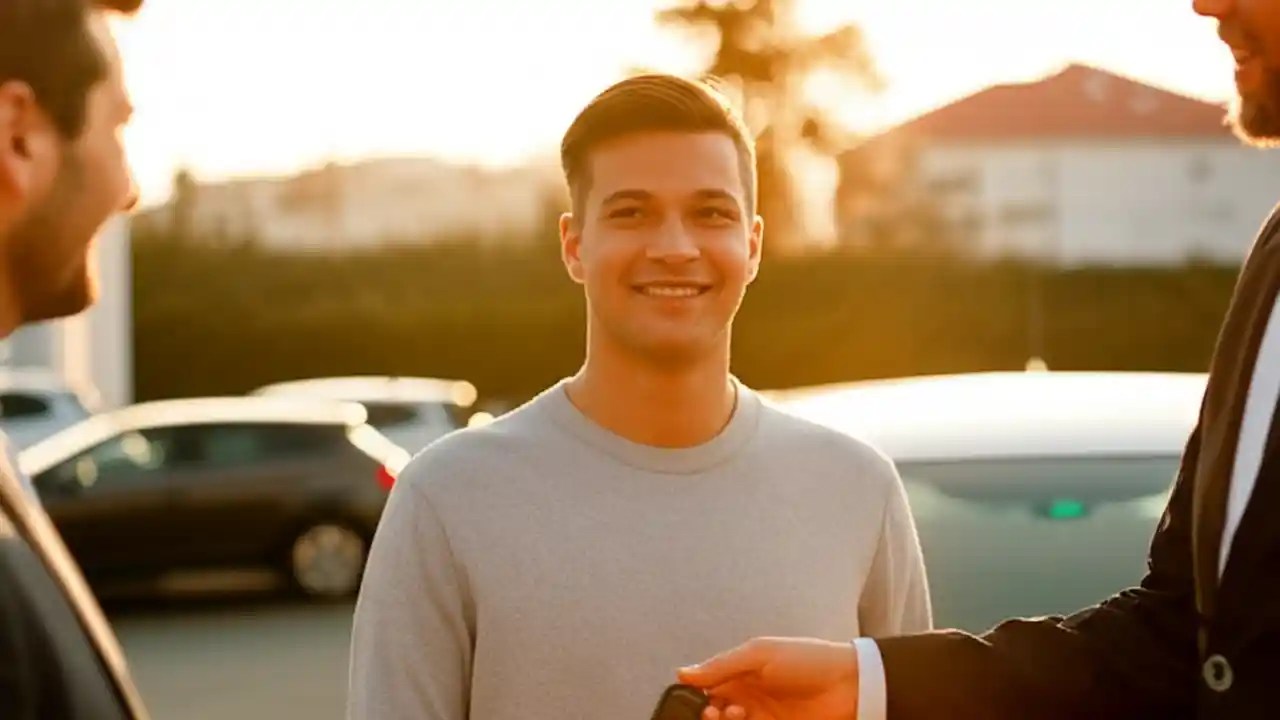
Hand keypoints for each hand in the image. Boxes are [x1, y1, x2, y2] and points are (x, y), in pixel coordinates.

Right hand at [678, 638, 859, 719]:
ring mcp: (761, 717)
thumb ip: (722, 664)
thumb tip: (683, 673)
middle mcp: (747, 696)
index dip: (695, 695)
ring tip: (735, 713)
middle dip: (707, 713)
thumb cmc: (807, 660)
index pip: (706, 686)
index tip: (694, 699)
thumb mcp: (761, 653)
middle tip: (715, 711)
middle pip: (713, 710)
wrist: (851, 685)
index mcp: (741, 672)